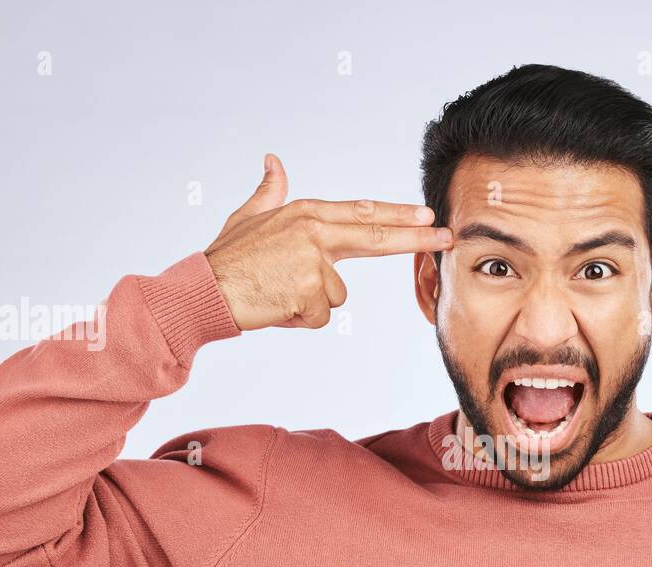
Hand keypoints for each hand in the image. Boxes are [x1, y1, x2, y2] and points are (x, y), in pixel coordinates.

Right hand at [204, 154, 451, 330]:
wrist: (204, 289)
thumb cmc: (226, 258)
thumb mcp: (249, 217)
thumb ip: (269, 192)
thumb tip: (273, 161)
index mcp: (306, 213)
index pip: (362, 214)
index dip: (397, 215)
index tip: (426, 215)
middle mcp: (314, 232)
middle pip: (375, 236)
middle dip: (415, 237)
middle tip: (447, 236)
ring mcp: (313, 261)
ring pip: (336, 295)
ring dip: (310, 303)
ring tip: (278, 294)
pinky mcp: (309, 291)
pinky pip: (320, 316)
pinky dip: (299, 319)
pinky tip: (276, 307)